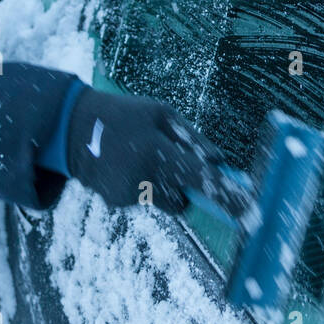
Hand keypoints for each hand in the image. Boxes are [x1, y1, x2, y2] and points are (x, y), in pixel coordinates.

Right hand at [65, 89, 247, 216]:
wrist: (74, 129)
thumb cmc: (125, 115)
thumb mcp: (161, 113)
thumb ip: (192, 139)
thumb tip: (219, 163)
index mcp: (156, 150)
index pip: (200, 179)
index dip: (226, 196)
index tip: (249, 210)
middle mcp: (142, 178)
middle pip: (183, 201)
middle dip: (185, 189)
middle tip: (171, 164)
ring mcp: (127, 194)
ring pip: (164, 201)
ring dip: (163, 186)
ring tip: (141, 157)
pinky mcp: (117, 202)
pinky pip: (144, 200)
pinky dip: (143, 187)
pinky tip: (126, 166)